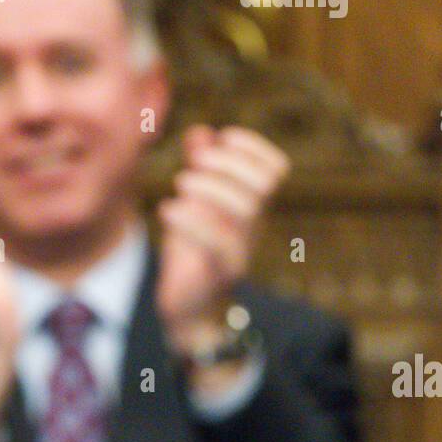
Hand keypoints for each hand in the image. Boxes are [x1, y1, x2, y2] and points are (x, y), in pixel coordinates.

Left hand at [155, 125, 290, 345]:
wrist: (190, 309)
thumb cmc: (194, 253)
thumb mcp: (194, 205)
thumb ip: (200, 170)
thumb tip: (202, 133)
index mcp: (252, 206)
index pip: (275, 168)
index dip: (252, 147)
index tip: (221, 139)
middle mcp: (253, 227)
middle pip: (263, 184)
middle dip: (229, 164)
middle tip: (194, 163)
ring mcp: (241, 249)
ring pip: (245, 209)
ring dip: (210, 188)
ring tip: (179, 183)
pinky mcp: (220, 273)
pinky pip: (217, 242)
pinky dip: (190, 219)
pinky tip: (166, 210)